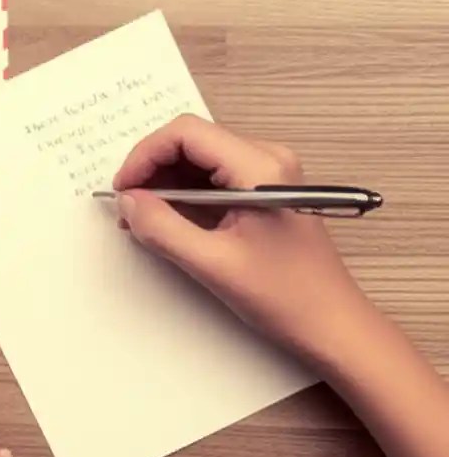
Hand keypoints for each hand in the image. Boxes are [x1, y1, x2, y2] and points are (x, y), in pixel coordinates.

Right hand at [112, 114, 376, 364]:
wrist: (333, 323)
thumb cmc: (286, 296)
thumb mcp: (213, 264)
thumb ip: (163, 228)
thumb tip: (127, 202)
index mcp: (260, 167)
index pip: (186, 133)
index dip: (145, 155)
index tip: (123, 190)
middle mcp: (267, 159)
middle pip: (191, 142)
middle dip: (152, 169)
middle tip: (128, 207)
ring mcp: (268, 173)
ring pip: (199, 159)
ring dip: (166, 182)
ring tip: (143, 218)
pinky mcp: (264, 190)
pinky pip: (213, 177)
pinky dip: (185, 194)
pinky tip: (168, 221)